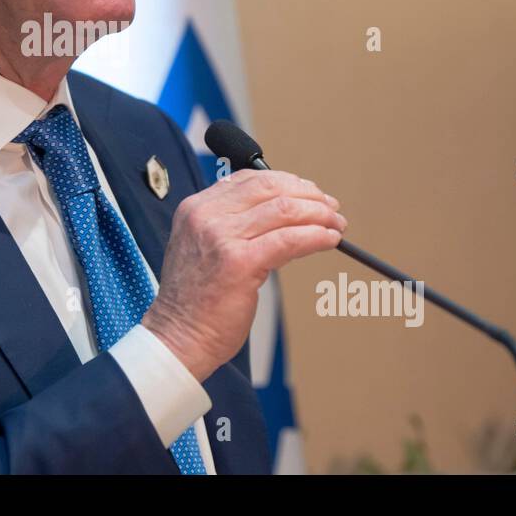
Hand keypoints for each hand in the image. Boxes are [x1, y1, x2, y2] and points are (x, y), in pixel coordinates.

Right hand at [141, 169, 345, 381]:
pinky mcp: (240, 262)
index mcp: (196, 208)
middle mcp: (206, 216)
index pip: (249, 179)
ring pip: (284, 209)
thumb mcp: (202, 247)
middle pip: (269, 187)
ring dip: (319, 214)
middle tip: (330, 207)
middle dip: (308, 194)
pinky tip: (329, 240)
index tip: (309, 192)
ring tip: (336, 225)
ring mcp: (221, 237)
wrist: (179, 336)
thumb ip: (230, 225)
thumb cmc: (195, 301)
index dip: (286, 182)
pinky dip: (316, 236)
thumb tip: (280, 213)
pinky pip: (290, 239)